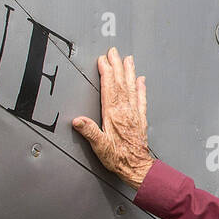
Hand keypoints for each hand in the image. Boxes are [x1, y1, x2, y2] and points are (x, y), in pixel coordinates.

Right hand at [72, 47, 155, 189]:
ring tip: (128, 59)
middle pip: (120, 83)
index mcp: (113, 115)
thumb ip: (90, 132)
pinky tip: (141, 80)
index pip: (109, 88)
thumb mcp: (100, 147)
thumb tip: (77, 120)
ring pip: (131, 87)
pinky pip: (141, 99)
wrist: (137, 167)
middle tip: (114, 52)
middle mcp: (125, 111)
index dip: (106, 72)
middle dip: (117, 65)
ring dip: (129, 72)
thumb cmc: (119, 158)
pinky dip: (141, 88)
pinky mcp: (141, 119)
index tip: (103, 60)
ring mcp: (134, 114)